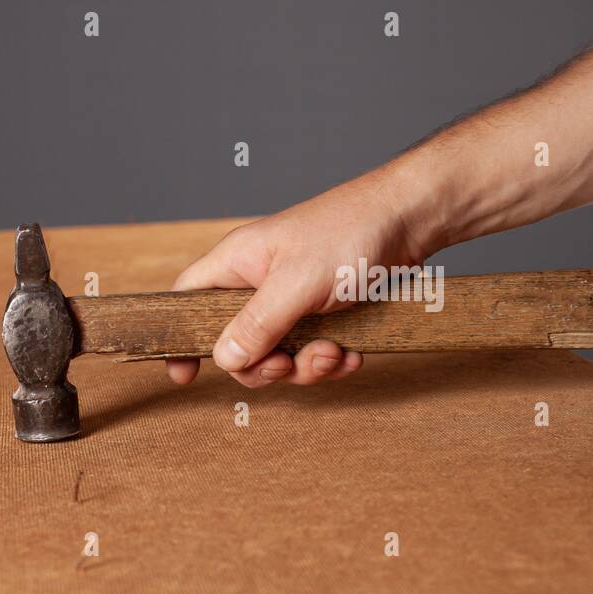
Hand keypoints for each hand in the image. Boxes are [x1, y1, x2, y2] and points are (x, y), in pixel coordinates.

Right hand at [166, 171, 428, 386]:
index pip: (186, 302)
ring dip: (306, 366)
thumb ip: (257, 323)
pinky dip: (331, 361)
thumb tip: (224, 358)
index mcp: (236, 263)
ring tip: (334, 353)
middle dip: (265, 365)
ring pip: (276, 355)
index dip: (180, 338)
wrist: (413, 218)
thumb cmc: (352, 230)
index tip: (183, 375)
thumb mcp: (297, 282)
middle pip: (235, 344)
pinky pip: (311, 353)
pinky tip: (352, 354)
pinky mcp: (321, 313)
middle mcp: (257, 284)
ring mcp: (289, 301)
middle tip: (288, 364)